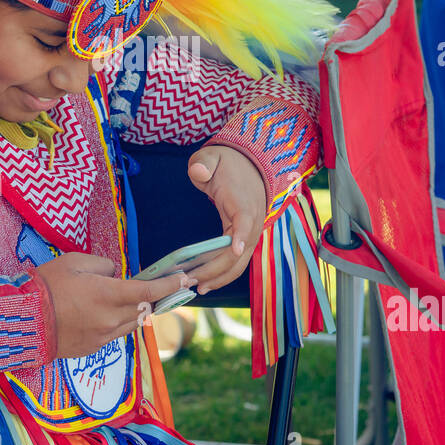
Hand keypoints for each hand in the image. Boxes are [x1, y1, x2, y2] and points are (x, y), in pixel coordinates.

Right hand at [33, 253, 193, 359]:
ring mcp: (102, 337)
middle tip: (163, 287)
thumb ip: (104, 266)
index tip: (185, 279)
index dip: (170, 285)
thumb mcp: (75, 261)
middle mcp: (111, 319)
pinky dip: (117, 323)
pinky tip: (105, 314)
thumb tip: (115, 275)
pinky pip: (115, 334)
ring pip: (132, 324)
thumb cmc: (46, 285)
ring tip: (133, 299)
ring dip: (138, 311)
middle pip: (145, 309)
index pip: (149, 290)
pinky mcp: (93, 349)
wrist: (22, 321)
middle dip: (156, 297)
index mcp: (108, 295)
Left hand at [186, 145, 266, 295]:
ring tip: (198, 288)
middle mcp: (252, 222)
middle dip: (217, 269)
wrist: (248, 166)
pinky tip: (206, 282)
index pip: (245, 221)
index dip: (240, 235)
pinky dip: (223, 273)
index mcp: (244, 202)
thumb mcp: (212, 156)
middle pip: (239, 252)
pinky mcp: (245, 239)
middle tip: (192, 280)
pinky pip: (237, 261)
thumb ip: (204, 163)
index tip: (235, 250)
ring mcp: (250, 233)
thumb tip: (199, 171)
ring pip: (240, 263)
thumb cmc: (226, 163)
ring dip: (220, 277)